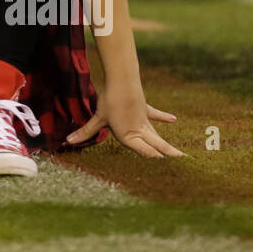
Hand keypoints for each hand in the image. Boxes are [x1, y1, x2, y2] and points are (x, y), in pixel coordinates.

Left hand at [65, 83, 182, 157]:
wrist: (122, 81)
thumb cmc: (110, 102)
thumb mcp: (98, 118)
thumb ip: (85, 132)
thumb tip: (68, 141)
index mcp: (129, 136)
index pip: (144, 152)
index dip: (154, 159)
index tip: (165, 170)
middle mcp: (140, 130)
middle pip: (156, 145)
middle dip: (168, 156)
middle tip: (183, 164)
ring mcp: (144, 119)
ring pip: (157, 135)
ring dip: (167, 145)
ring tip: (182, 155)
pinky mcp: (144, 108)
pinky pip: (155, 115)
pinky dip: (163, 117)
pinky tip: (174, 120)